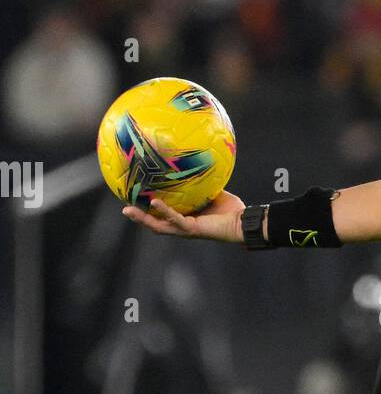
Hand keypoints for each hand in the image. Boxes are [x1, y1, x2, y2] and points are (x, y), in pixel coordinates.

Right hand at [122, 190, 245, 242]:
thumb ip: (201, 183)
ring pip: (159, 226)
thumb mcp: (212, 193)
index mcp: (185, 220)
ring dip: (143, 219)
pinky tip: (153, 203)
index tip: (134, 202)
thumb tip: (195, 164)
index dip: (148, 212)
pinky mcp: (192, 229)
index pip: (163, 217)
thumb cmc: (231, 210)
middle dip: (139, 218)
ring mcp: (186, 229)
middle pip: (155, 224)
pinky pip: (174, 219)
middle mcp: (182, 227)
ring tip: (128, 210)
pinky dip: (164, 211)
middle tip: (124, 209)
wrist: (243, 222)